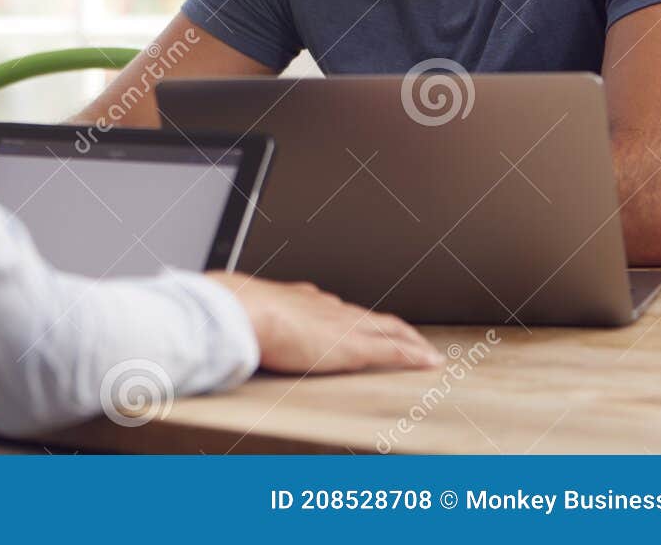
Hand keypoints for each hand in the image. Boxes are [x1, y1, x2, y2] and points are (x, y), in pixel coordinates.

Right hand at [204, 272, 441, 373]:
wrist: (242, 312)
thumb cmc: (235, 311)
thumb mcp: (243, 308)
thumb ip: (247, 311)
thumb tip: (229, 306)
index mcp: (303, 299)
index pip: (337, 307)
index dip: (354, 317)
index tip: (361, 323)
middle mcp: (329, 307)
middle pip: (370, 315)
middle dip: (391, 326)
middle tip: (408, 336)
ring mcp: (344, 324)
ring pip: (390, 328)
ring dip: (409, 339)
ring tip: (423, 350)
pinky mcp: (354, 346)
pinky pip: (395, 350)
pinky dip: (414, 354)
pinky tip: (430, 361)